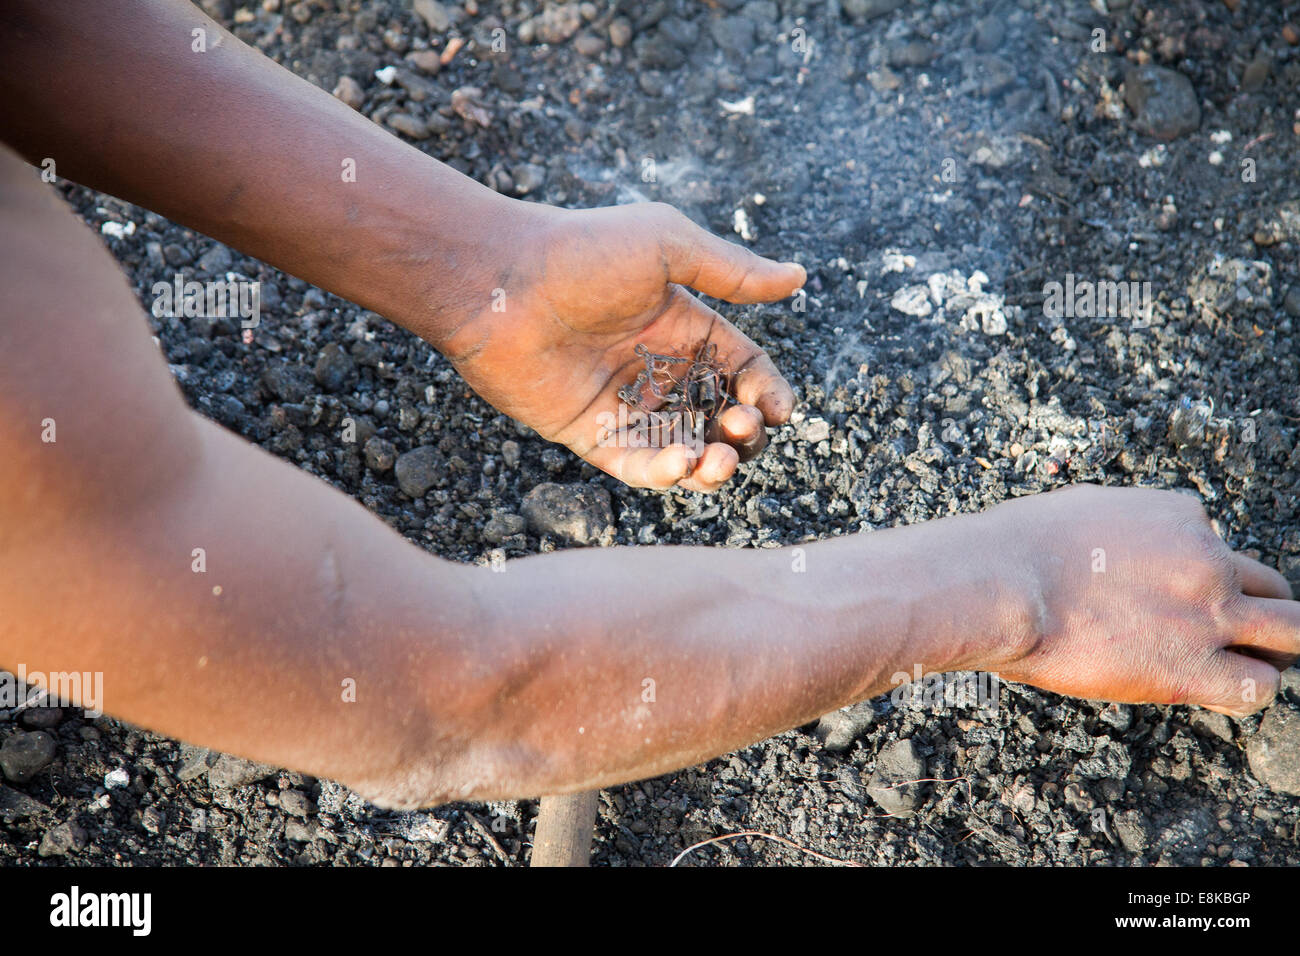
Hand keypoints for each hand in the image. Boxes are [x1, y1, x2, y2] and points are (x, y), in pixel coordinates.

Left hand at [432, 201, 804, 491]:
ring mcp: (624, 404)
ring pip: (685, 450)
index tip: (779, 409)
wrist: (499, 283)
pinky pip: (636, 466)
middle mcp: (658, 369)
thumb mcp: (668, 246)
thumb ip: (733, 271)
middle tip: (740, 430)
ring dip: (712, 464)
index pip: (742, 369)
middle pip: (720, 417)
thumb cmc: (582, 252)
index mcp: (683, 327)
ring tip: (716, 461)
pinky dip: (663, 474)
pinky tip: (679, 465)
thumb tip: (798, 276)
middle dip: (743, 433)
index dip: (766, 391)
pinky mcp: (589, 434)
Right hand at [990, 485, 1298, 714]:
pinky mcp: (1192, 665)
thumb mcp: (1075, 509)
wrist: (1001, 584)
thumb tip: (1106, 539)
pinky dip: (1248, 689)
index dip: (1197, 572)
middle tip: (1236, 630)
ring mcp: (1207, 613)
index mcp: (1175, 516)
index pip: (1216, 542)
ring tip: (1248, 664)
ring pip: (1289, 632)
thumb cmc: (1015, 548)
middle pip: (1271, 584)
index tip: (1169, 593)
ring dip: (1272, 649)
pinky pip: (1256, 686)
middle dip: (1257, 607)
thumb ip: (1112, 524)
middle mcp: (1204, 558)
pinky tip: (1218, 691)